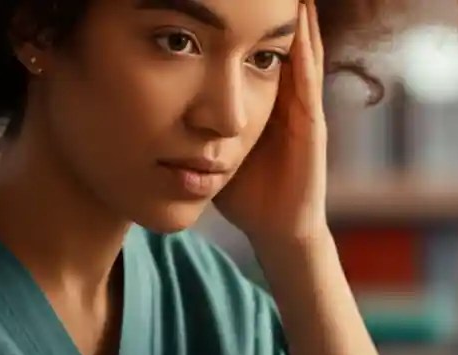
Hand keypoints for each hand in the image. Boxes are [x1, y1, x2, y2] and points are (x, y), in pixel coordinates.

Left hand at [213, 0, 328, 251]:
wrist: (278, 230)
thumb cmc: (246, 194)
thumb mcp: (213, 147)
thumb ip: (192, 124)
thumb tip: (144, 107)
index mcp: (263, 100)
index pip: (255, 49)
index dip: (246, 22)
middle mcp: (287, 98)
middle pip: (280, 42)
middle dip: (275, 11)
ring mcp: (303, 109)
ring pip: (301, 52)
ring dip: (298, 19)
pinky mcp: (312, 125)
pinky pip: (309, 80)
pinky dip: (307, 50)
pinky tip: (300, 25)